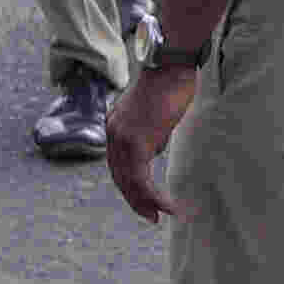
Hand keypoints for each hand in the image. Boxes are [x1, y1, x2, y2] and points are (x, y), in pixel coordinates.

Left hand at [103, 56, 194, 224]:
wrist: (170, 67)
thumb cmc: (168, 85)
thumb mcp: (154, 116)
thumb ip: (150, 134)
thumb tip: (155, 150)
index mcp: (114, 127)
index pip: (117, 166)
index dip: (129, 186)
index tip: (144, 201)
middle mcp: (113, 134)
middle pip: (120, 177)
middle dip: (136, 200)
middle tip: (152, 217)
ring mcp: (122, 139)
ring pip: (130, 182)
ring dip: (147, 203)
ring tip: (162, 216)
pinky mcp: (137, 142)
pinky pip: (143, 179)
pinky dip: (156, 196)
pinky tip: (169, 206)